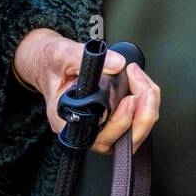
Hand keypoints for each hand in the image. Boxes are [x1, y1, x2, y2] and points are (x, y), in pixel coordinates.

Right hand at [12, 27, 160, 155]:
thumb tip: (116, 63)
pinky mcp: (112, 120)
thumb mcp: (63, 54)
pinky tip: (143, 86)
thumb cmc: (50, 63)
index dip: (119, 123)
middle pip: (123, 141)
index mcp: (68, 122)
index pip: (98, 137)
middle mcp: (85, 131)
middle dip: (141, 116)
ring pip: (133, 134)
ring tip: (145, 84)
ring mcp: (100, 128)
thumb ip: (84, 57)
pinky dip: (145, 105)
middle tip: (145, 90)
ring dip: (147, 110)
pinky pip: (136, 123)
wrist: (48, 62)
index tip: (129, 100)